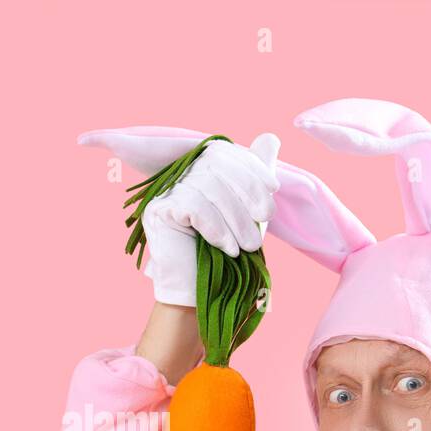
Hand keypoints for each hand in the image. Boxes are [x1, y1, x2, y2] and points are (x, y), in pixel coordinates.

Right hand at [141, 133, 281, 306]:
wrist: (199, 292)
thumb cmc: (225, 252)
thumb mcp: (249, 211)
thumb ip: (256, 176)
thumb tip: (271, 137)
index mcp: (199, 170)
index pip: (224, 153)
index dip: (250, 167)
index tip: (273, 188)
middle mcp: (179, 176)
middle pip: (216, 167)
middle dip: (246, 193)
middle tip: (264, 221)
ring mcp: (165, 192)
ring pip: (206, 187)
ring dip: (235, 218)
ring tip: (248, 246)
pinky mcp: (157, 211)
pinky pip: (192, 206)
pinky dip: (216, 228)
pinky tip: (227, 247)